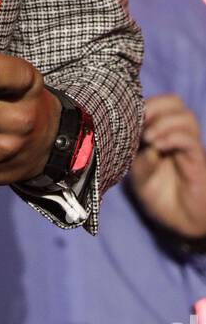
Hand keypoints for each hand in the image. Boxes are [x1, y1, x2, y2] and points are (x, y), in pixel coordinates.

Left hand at [129, 94, 205, 239]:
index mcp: (161, 131)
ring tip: (149, 137)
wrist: (179, 222)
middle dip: (156, 105)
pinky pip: (190, 140)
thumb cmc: (158, 194)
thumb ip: (138, 156)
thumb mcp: (138, 174)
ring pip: (187, 116)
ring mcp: (189, 147)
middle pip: (175, 101)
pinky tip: (158, 147)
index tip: (126, 114)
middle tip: (140, 121)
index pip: (157, 102)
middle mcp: (177, 134)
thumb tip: (141, 140)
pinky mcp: (198, 161)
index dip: (143, 103)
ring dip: (165, 121)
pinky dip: (173, 137)